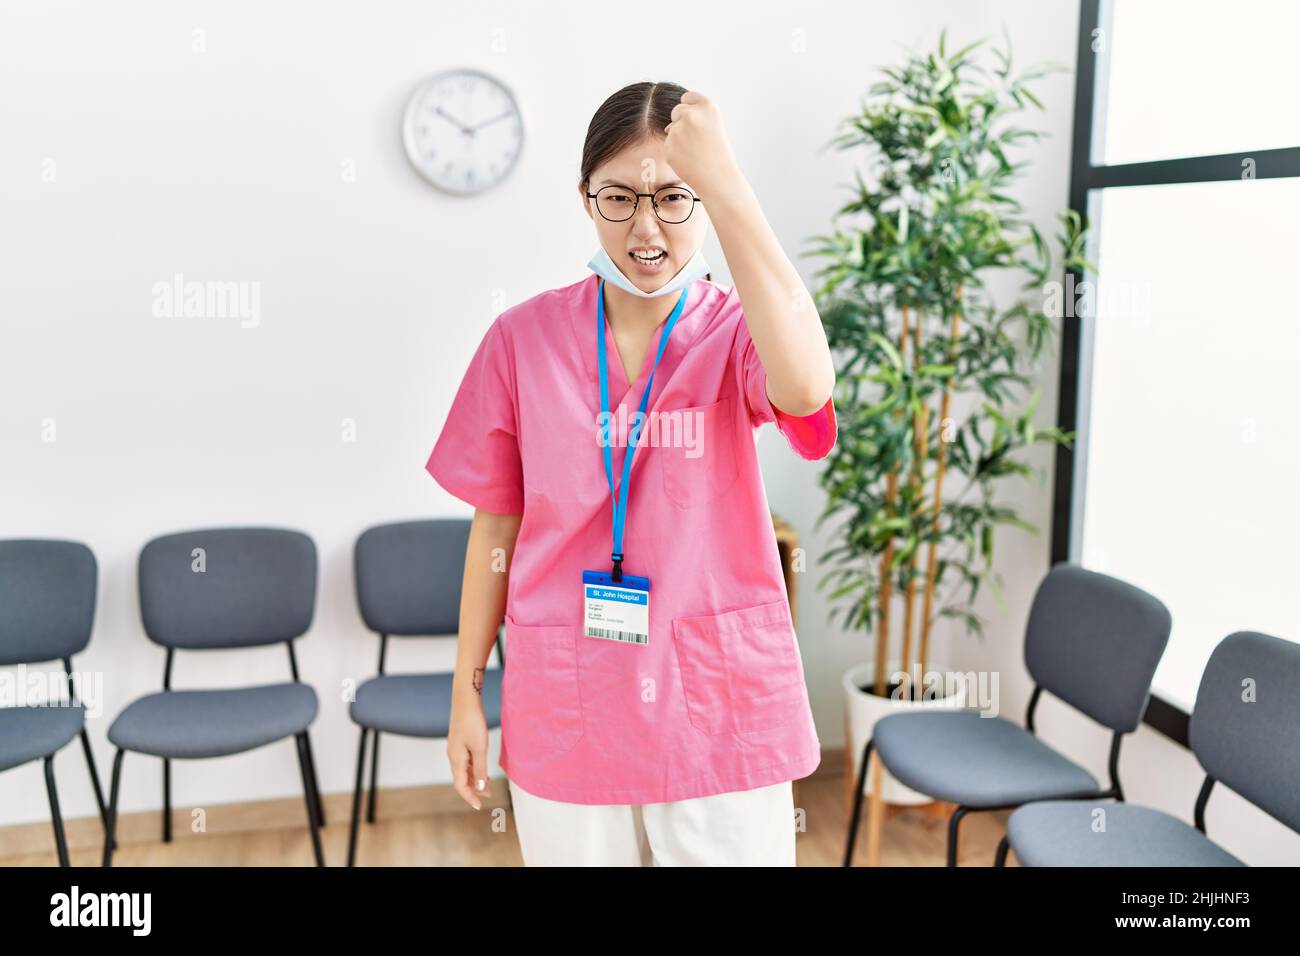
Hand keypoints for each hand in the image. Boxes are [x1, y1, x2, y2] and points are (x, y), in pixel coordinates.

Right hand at [447, 692, 491, 809]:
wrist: (465, 699)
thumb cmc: (472, 722)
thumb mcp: (479, 747)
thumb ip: (480, 768)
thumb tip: (479, 787)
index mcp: (455, 759)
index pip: (460, 785)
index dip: (469, 797)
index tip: (479, 806)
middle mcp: (453, 755)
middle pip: (461, 779)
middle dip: (474, 789)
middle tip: (488, 795)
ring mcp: (455, 748)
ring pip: (463, 770)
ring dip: (474, 778)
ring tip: (488, 784)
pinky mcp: (460, 741)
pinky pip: (465, 760)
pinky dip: (474, 768)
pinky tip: (482, 767)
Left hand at [663, 90, 742, 201]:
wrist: (718, 178)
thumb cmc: (717, 153)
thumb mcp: (713, 126)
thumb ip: (694, 117)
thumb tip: (668, 126)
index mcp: (707, 106)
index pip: (687, 97)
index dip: (690, 108)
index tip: (698, 121)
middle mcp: (691, 115)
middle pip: (676, 111)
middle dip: (682, 122)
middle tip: (698, 140)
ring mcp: (678, 130)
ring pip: (671, 129)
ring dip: (679, 139)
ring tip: (695, 151)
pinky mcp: (669, 146)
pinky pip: (668, 145)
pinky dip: (675, 152)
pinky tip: (688, 160)